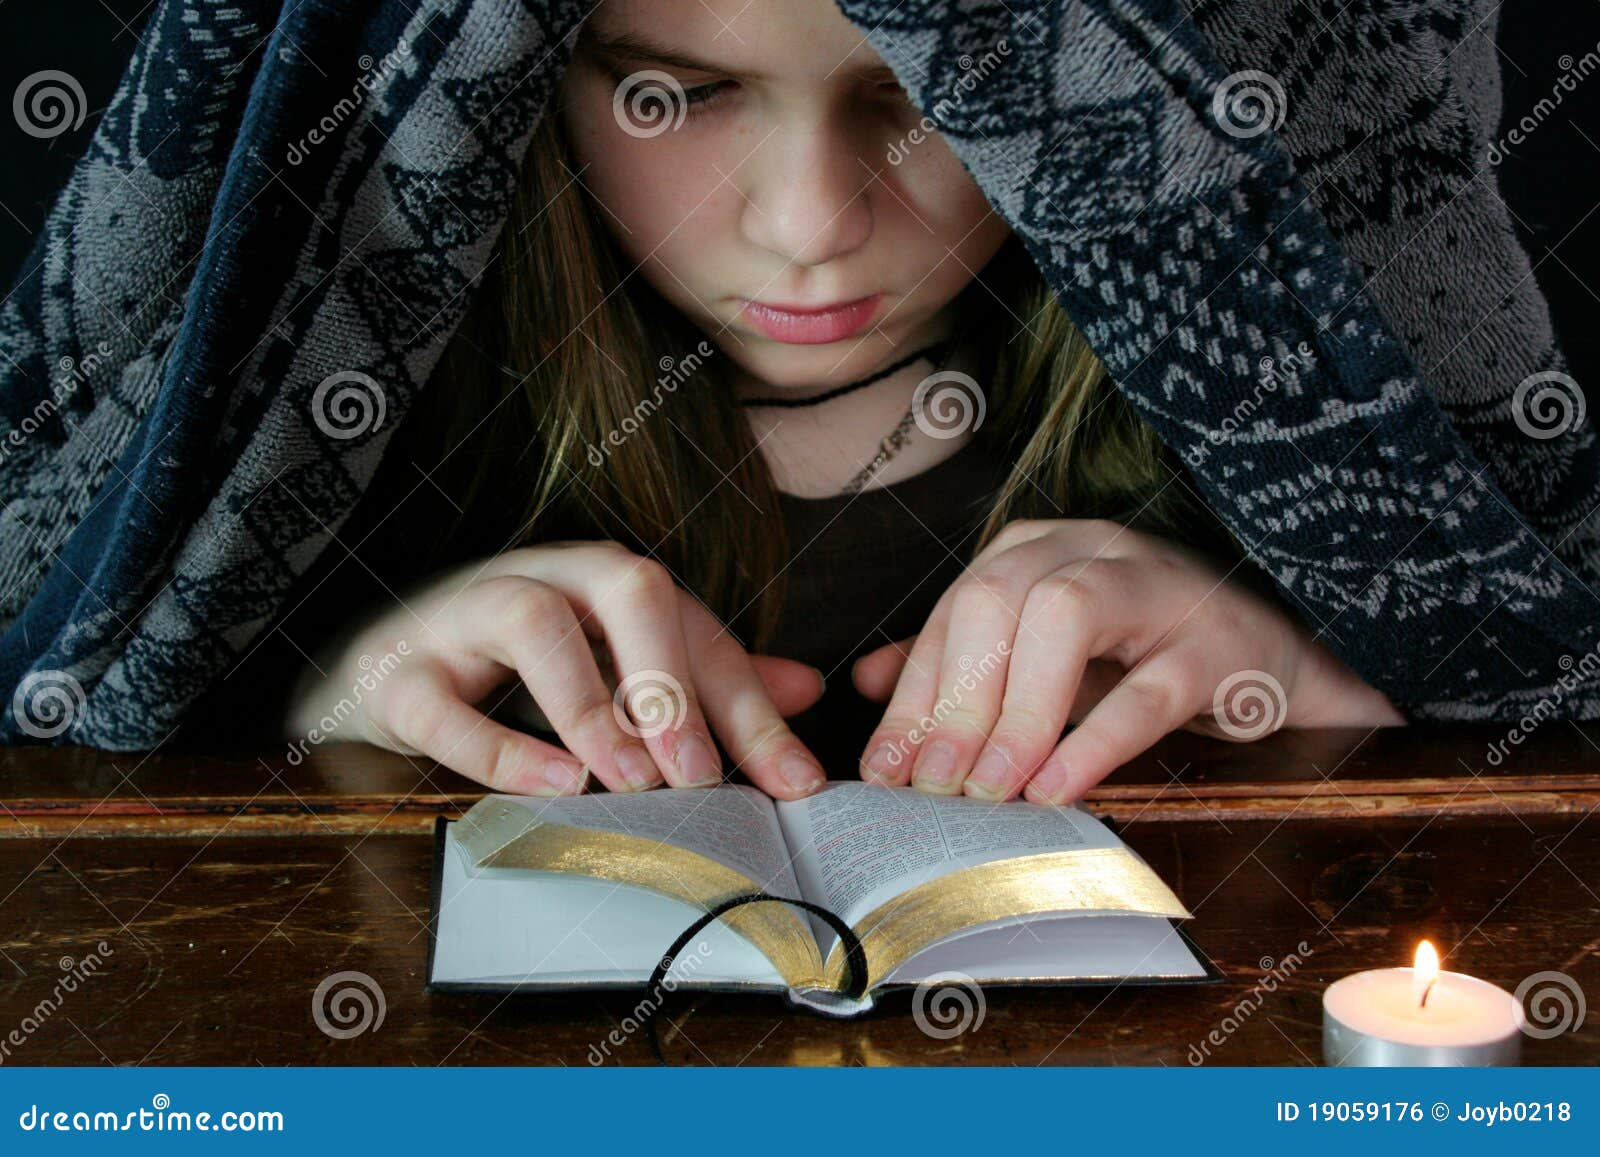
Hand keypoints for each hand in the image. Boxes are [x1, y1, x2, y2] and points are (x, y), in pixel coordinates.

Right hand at [284, 540, 828, 798]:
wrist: (380, 659)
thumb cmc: (515, 662)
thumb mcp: (614, 664)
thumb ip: (704, 680)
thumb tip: (809, 691)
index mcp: (605, 580)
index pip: (698, 629)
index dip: (752, 708)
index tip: (796, 785)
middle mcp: (545, 577)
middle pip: (625, 583)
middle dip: (673, 678)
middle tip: (699, 771)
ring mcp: (464, 617)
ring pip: (533, 621)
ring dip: (590, 705)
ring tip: (629, 782)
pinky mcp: (402, 672)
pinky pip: (443, 701)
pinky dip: (498, 746)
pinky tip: (554, 786)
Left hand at [849, 518, 1404, 803]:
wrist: (1271, 653)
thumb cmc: (1139, 651)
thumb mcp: (1040, 654)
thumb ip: (959, 662)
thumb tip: (866, 686)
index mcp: (1035, 548)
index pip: (955, 614)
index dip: (913, 696)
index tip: (883, 771)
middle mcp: (1089, 549)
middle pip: (996, 601)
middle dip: (956, 701)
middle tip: (932, 787)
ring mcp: (1157, 587)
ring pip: (1065, 619)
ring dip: (1016, 712)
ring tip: (988, 789)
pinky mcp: (1216, 643)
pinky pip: (1146, 689)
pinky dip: (1091, 740)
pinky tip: (1052, 788)